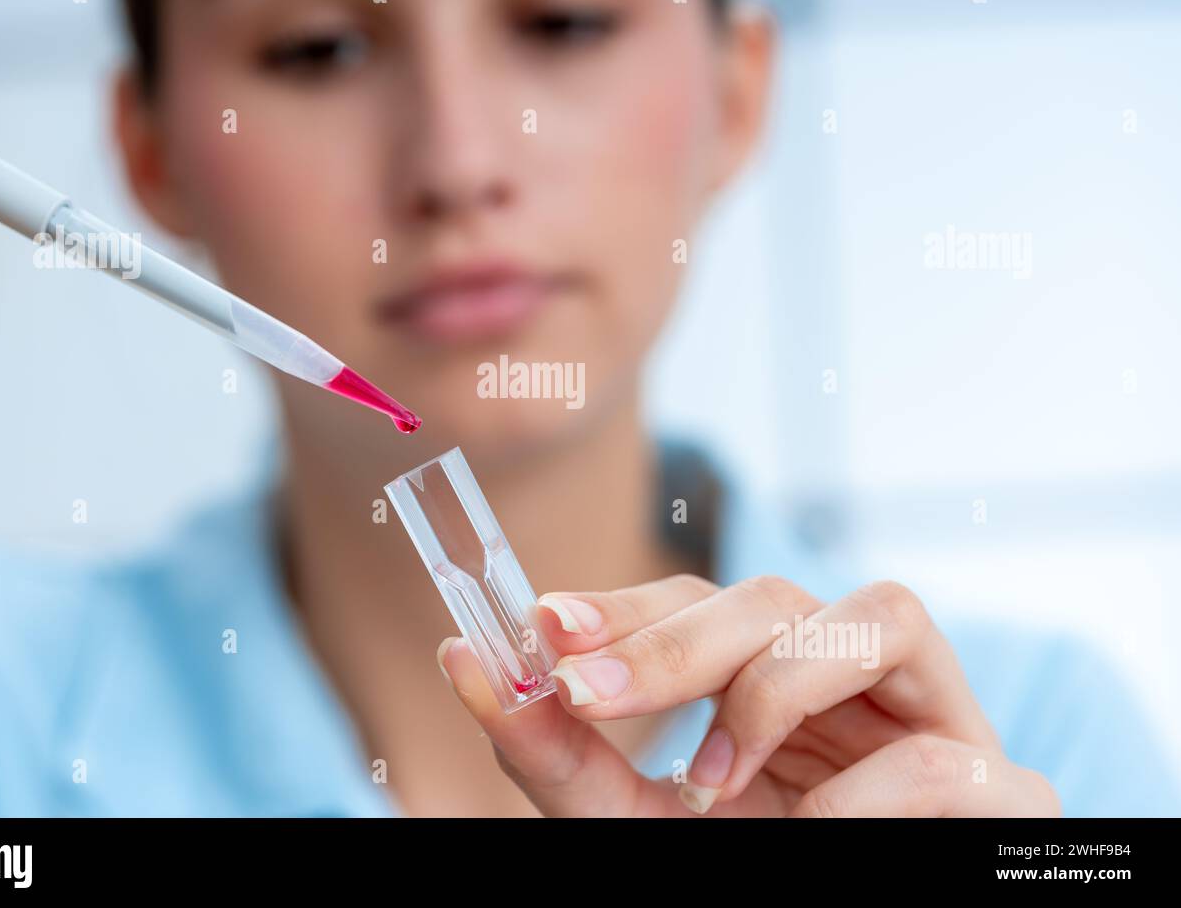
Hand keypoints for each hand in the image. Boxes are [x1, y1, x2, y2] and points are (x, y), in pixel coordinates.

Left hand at [437, 575, 1060, 815]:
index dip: (628, 604)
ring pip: (879, 615)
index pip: (703, 601)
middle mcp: (850, 680)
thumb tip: (464, 661)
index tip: (543, 625)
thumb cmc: (758, 871)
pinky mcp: (1000, 788)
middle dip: (675, 637)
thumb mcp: (643, 825)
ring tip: (713, 775)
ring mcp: (933, 720)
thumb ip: (564, 758)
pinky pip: (937, 754)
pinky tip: (806, 830)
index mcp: (770, 681)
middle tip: (583, 687)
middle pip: (775, 595)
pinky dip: (859, 796)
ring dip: (775, 684)